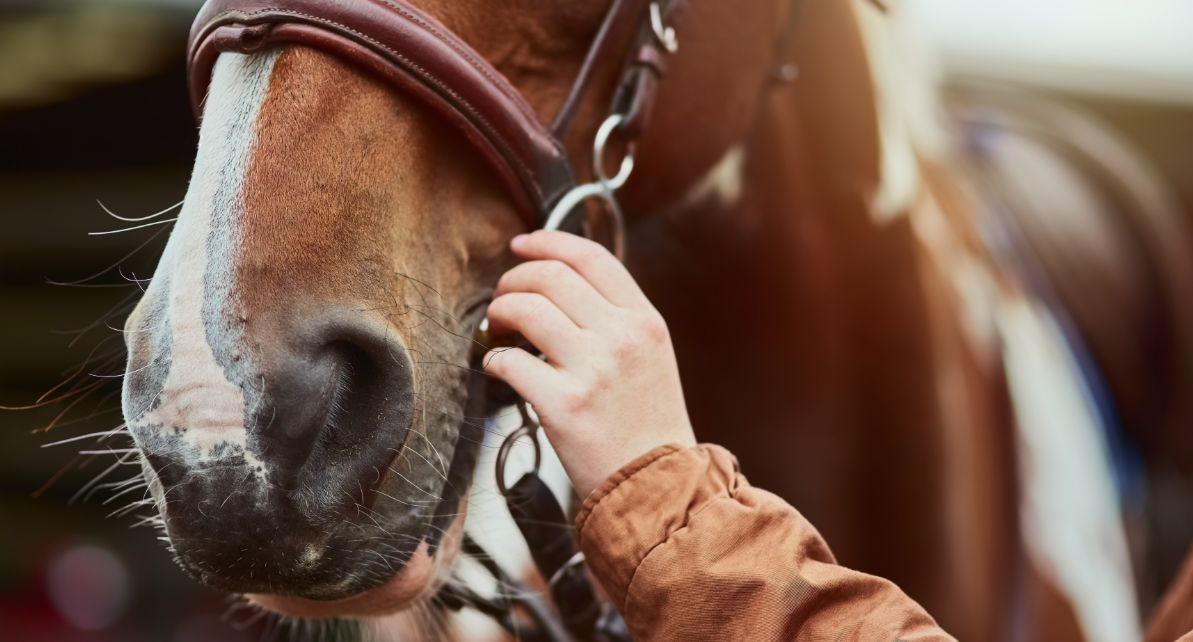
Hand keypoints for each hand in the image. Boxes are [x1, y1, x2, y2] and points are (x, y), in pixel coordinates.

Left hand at [483, 231, 695, 498]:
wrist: (660, 488)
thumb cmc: (649, 427)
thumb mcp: (651, 358)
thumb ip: (617, 320)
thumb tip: (561, 284)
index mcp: (644, 321)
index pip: (591, 257)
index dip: (549, 242)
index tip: (522, 245)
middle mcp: (621, 337)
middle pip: (550, 276)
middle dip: (513, 279)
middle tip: (502, 298)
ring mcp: (593, 370)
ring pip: (525, 309)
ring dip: (499, 313)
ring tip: (498, 330)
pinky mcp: (564, 405)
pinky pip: (509, 362)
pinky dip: (495, 361)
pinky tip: (500, 371)